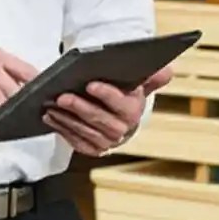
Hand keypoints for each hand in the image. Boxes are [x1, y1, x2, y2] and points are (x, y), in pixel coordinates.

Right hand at [0, 48, 38, 122]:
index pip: (29, 73)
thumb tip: (38, 100)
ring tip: (12, 127)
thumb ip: (10, 82)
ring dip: (7, 118)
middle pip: (17, 91)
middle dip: (24, 109)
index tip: (49, 104)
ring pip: (2, 103)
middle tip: (31, 122)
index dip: (41, 90)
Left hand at [42, 65, 172, 155]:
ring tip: (52, 105)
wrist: (114, 112)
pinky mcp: (93, 149)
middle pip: (101, 121)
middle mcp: (122, 130)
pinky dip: (63, 129)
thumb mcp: (136, 81)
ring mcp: (107, 142)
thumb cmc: (123, 93)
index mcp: (134, 111)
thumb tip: (167, 70)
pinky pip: (77, 142)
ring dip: (68, 119)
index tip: (91, 84)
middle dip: (81, 108)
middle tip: (63, 96)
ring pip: (86, 132)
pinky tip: (51, 117)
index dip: (107, 95)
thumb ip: (151, 75)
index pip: (123, 105)